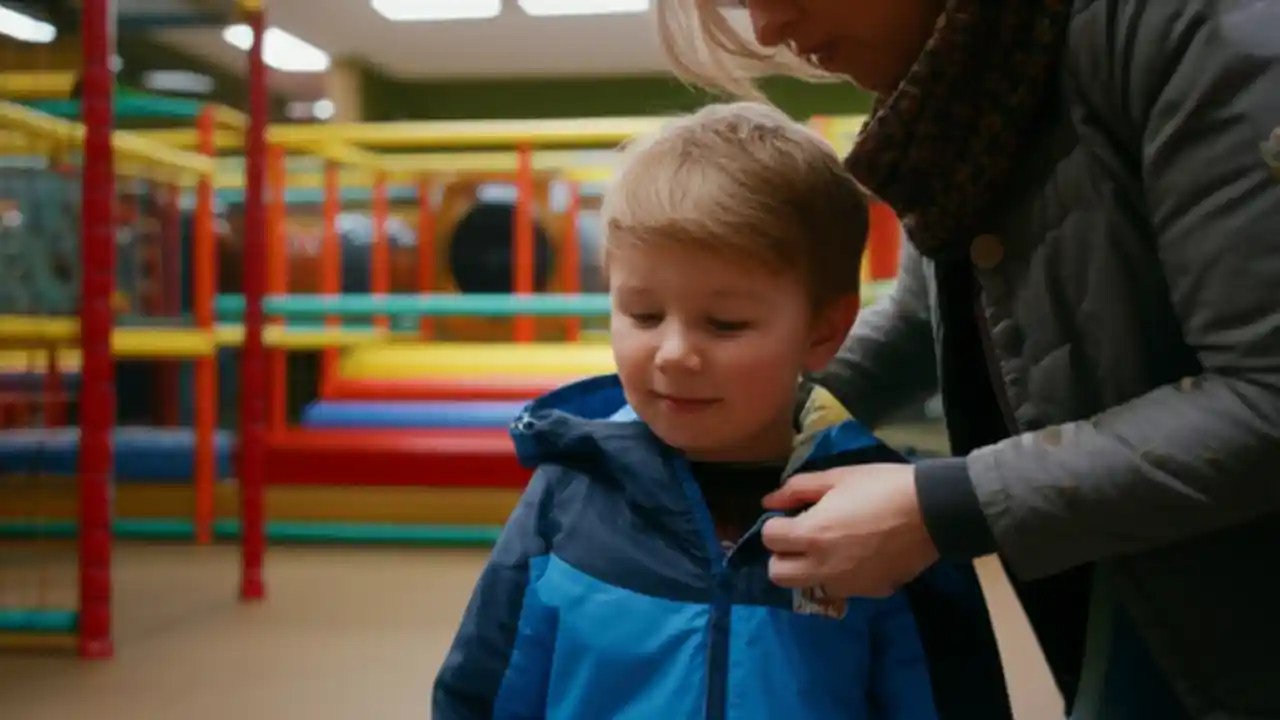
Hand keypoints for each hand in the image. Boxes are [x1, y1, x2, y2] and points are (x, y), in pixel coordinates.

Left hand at [760, 464, 938, 597]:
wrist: (933, 512)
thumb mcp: (837, 477)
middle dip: (783, 555)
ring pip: (808, 585)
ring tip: (830, 547)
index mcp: (811, 534)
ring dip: (809, 568)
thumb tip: (769, 501)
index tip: (791, 516)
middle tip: (801, 537)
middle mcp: (823, 567)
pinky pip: (842, 588)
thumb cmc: (882, 487)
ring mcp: (847, 585)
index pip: (769, 539)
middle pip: (778, 574)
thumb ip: (797, 489)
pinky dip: (841, 575)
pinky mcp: (870, 592)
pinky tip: (859, 555)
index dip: (776, 524)